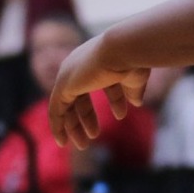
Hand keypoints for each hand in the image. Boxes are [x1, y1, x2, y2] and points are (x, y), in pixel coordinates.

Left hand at [47, 35, 148, 149]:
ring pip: (67, 106)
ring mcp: (70, 75)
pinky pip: (56, 111)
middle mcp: (80, 65)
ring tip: (84, 144)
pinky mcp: (63, 86)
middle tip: (94, 135)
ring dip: (75, 126)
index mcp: (99, 58)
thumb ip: (133, 89)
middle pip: (80, 97)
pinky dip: (58, 126)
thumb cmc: (134, 58)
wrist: (123, 48)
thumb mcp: (136, 76)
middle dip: (88, 118)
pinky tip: (63, 141)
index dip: (114, 99)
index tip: (120, 115)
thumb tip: (137, 103)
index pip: (104, 83)